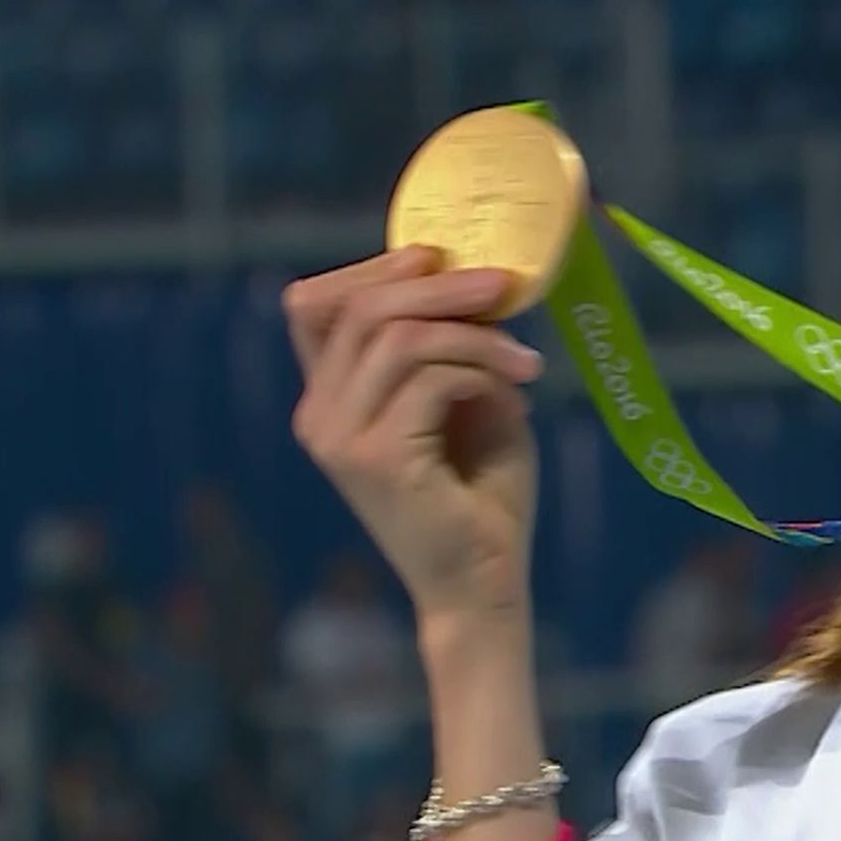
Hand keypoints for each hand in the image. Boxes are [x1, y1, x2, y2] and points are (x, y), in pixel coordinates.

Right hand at [285, 248, 545, 631]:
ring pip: (398, 337)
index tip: (440, 257)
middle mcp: (319, 415)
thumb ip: (453, 346)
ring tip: (525, 359)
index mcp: (329, 399)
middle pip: (360, 308)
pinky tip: (520, 391)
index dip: (373, 268)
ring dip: (473, 331)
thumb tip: (473, 279)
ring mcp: (339, 437)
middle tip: (504, 285)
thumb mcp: (468, 402)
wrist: (482, 583)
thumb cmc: (481, 495)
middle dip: (440, 285)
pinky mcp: (374, 457)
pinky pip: (431, 377)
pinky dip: (482, 370)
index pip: (315, 305)